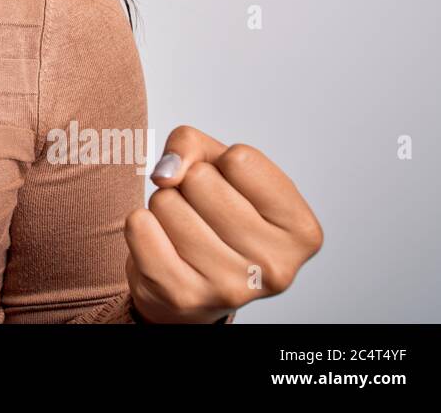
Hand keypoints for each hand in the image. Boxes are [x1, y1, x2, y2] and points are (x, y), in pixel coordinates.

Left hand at [124, 125, 322, 322]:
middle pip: (199, 180)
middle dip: (189, 185)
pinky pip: (140, 228)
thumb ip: (191, 144)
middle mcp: (274, 266)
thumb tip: (166, 174)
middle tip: (201, 213)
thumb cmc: (214, 215)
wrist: (191, 285)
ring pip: (166, 201)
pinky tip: (160, 244)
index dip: (222, 164)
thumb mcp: (216, 165)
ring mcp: (230, 287)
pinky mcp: (183, 297)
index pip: (240, 159)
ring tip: (184, 230)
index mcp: (300, 230)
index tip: (230, 188)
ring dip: (165, 206)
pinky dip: (140, 225)